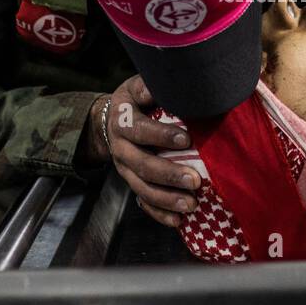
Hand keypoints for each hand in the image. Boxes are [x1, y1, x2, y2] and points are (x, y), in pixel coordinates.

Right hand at [86, 76, 199, 227]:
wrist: (110, 120)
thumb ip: (152, 85)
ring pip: (141, 188)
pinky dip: (159, 213)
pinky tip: (178, 220)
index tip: (186, 140)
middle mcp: (120, 147)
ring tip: (191, 205)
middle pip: (141, 165)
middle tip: (195, 181)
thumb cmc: (136, 100)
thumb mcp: (138, 86)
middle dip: (168, 174)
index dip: (161, 136)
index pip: (139, 129)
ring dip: (166, 199)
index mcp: (122, 120)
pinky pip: (142, 202)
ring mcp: (125, 168)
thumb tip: (173, 83)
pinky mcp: (132, 182)